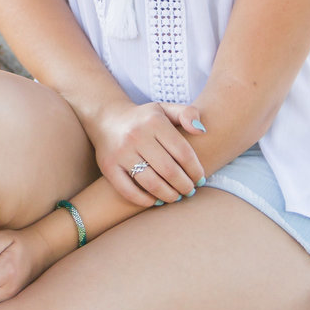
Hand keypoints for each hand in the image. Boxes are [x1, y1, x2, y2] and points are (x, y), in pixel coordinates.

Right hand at [86, 98, 204, 206]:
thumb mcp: (166, 109)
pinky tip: (155, 200)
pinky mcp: (108, 167)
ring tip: (176, 197)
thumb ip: (188, 114)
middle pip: (169, 170)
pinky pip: (128, 191)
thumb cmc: (144, 119)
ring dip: (168, 195)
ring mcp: (121, 153)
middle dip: (184, 185)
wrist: (107, 119)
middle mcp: (136, 136)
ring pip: (151, 183)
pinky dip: (144, 200)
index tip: (200, 179)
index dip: (195, 170)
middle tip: (190, 191)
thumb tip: (201, 131)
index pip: (183, 152)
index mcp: (154, 122)